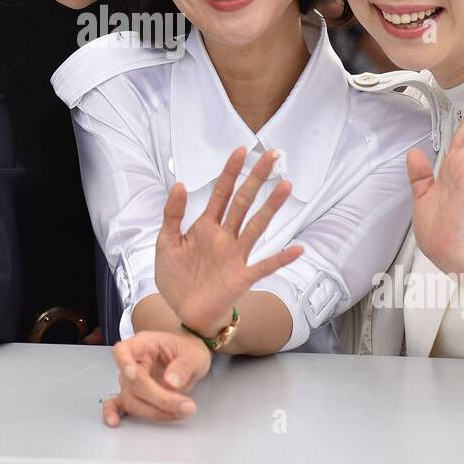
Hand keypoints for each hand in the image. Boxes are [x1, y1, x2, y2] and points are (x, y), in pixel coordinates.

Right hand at [102, 330, 211, 425]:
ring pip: (132, 400)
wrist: (189, 360)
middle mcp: (133, 362)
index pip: (123, 350)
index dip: (124, 363)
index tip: (133, 374)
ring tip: (182, 411)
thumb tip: (171, 382)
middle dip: (159, 398)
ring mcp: (131, 381)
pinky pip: (118, 405)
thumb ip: (184, 366)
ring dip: (156, 411)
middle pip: (133, 383)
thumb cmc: (188, 351)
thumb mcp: (195, 354)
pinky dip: (113, 413)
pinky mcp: (134, 395)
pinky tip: (114, 421)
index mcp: (144, 344)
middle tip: (185, 405)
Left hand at [156, 146, 301, 332]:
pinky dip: (281, 259)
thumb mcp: (166, 242)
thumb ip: (172, 214)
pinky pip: (265, 266)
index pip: (221, 193)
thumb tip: (179, 184)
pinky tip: (297, 249)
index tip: (241, 151)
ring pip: (256, 226)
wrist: (184, 312)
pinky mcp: (242, 277)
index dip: (230, 172)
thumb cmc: (176, 277)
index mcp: (205, 226)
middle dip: (256, 179)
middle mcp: (225, 236)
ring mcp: (236, 255)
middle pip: (243, 202)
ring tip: (286, 186)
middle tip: (272, 155)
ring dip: (271, 207)